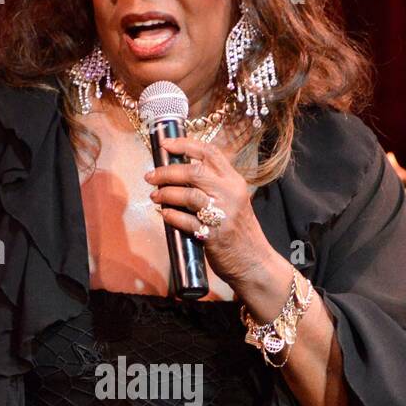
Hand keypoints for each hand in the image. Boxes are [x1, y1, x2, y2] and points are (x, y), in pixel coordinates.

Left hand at [144, 135, 273, 289]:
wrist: (253, 261)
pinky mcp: (213, 235)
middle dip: (167, 172)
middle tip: (151, 176)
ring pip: (188, 195)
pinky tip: (164, 214)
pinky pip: (185, 221)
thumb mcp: (233, 199)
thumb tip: (179, 172)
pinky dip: (171, 216)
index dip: (184, 144)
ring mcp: (222, 214)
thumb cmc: (239, 229)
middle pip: (193, 172)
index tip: (165, 145)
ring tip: (155, 196)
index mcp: (234, 181)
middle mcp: (230, 193)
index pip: (209, 152)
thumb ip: (213, 184)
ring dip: (166, 194)